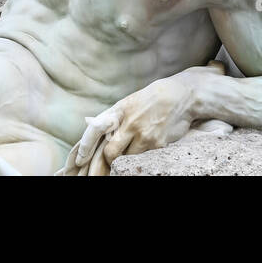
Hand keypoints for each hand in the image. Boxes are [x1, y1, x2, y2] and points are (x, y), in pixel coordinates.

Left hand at [59, 62, 225, 175]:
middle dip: (106, 162)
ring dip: (125, 159)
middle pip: (110, 152)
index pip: (95, 130)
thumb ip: (112, 116)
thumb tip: (89, 124)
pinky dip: (140, 158)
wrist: (183, 95)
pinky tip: (143, 150)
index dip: (84, 147)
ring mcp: (144, 135)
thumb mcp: (130, 102)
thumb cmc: (153, 99)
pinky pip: (142, 159)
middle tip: (103, 167)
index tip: (78, 161)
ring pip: (125, 158)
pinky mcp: (156, 145)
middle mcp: (129, 123)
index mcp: (119, 110)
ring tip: (128, 155)